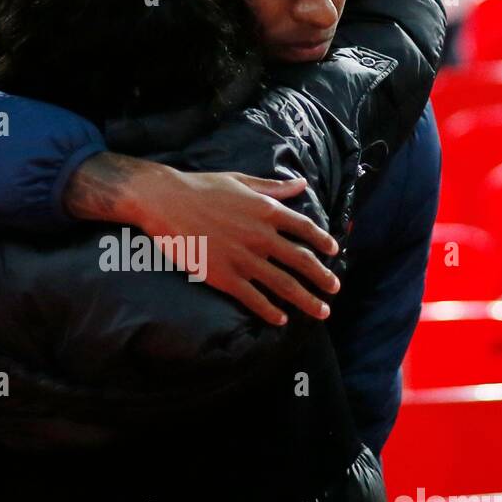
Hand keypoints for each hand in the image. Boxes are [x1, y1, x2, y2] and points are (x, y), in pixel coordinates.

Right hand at [65, 155, 339, 325]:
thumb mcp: (241, 181)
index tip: (334, 252)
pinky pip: (254, 298)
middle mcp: (261, 236)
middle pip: (302, 261)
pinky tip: (281, 320)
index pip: (305, 229)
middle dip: (322, 278)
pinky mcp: (225, 276)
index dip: (323, 241)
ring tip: (321, 311)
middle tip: (335, 289)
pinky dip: (270, 311)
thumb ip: (273, 187)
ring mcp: (244, 258)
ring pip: (284, 284)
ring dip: (306, 300)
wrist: (166, 202)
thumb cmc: (201, 187)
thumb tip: (302, 184)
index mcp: (267, 210)